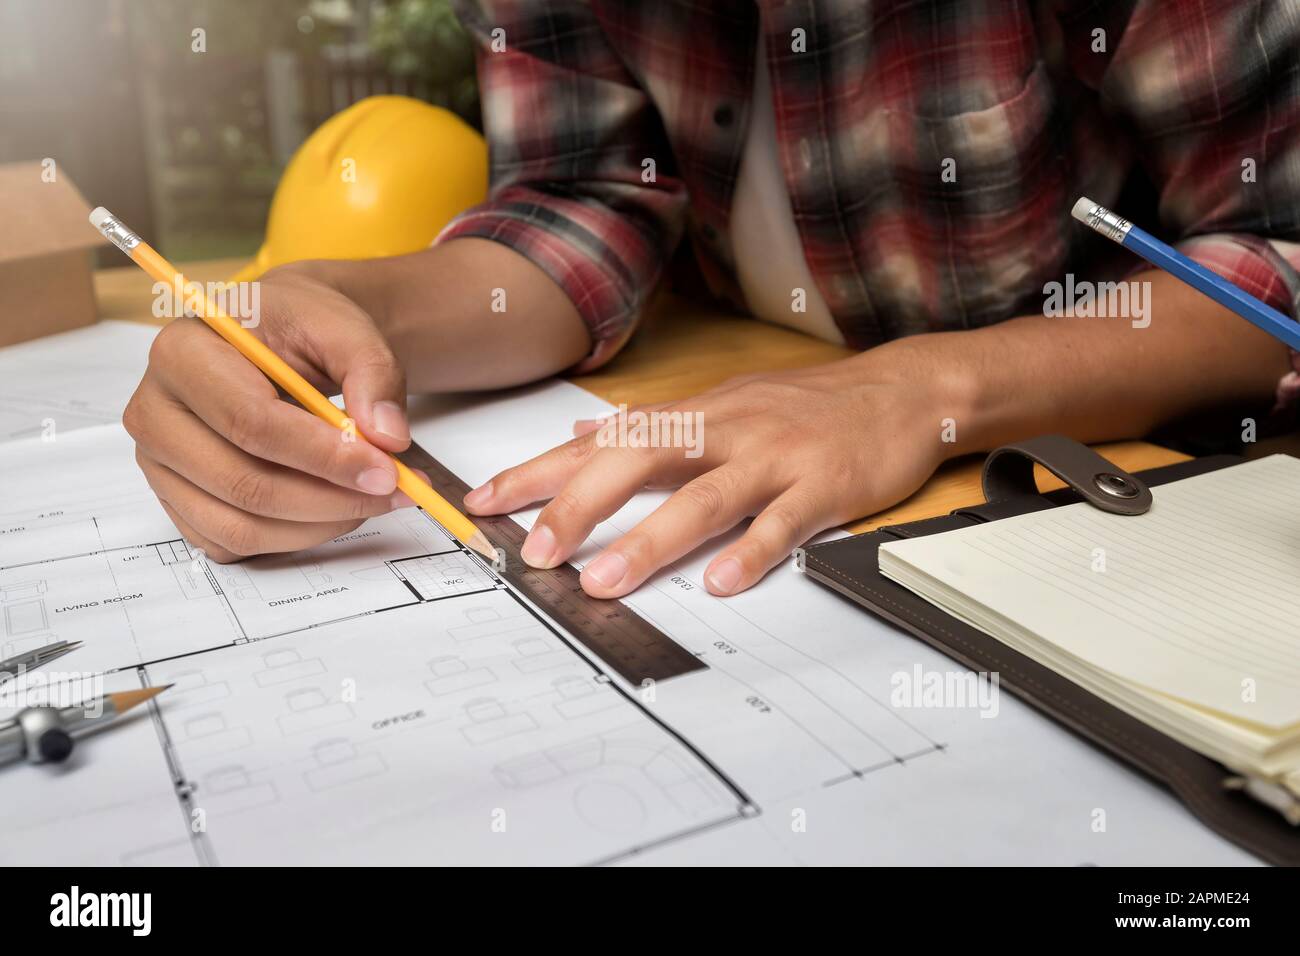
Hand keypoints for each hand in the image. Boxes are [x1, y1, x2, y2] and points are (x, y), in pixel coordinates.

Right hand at [124, 264, 418, 562]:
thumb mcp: (344, 326)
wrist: (273, 341)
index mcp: (181, 352)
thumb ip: (373, 372)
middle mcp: (154, 412)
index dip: (324, 456)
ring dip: (320, 524)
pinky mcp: (178, 503)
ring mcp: (159, 465)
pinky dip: (296, 537)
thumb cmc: (298, 329)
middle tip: (394, 491)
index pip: (251, 423)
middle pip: (244, 483)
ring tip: (371, 497)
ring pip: (241, 525)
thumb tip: (388, 437)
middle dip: (330, 498)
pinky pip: (236, 544)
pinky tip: (332, 506)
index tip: (385, 470)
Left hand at [463, 350, 965, 596]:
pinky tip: (721, 583)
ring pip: (704, 496)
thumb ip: (649, 422)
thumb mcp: (719, 401)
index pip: (603, 440)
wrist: (901, 390)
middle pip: (640, 460)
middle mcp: (724, 430)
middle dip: (581, 504)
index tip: (485, 503)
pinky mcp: (824, 487)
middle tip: (536, 553)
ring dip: (651, 540)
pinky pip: (783, 523)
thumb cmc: (803, 404)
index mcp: (695, 415)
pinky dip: (752, 552)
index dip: (541, 470)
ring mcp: (774, 457)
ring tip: (606, 582)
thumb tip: (578, 431)